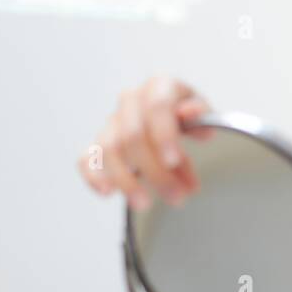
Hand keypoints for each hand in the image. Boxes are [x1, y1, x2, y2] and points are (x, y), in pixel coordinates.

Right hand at [75, 76, 214, 209]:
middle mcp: (132, 100)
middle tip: (177, 197)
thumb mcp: (204, 115)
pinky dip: (93, 175)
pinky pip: (87, 159)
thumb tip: (191, 112)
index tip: (173, 160)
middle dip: (154, 170)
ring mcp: (113, 121)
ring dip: (126, 181)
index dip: (163, 134)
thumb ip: (200, 115)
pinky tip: (107, 192)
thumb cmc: (192, 118)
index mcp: (159, 86)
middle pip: (133, 135)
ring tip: (145, 205)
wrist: (179, 122)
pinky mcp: (99, 143)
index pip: (157, 106)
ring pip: (110, 150)